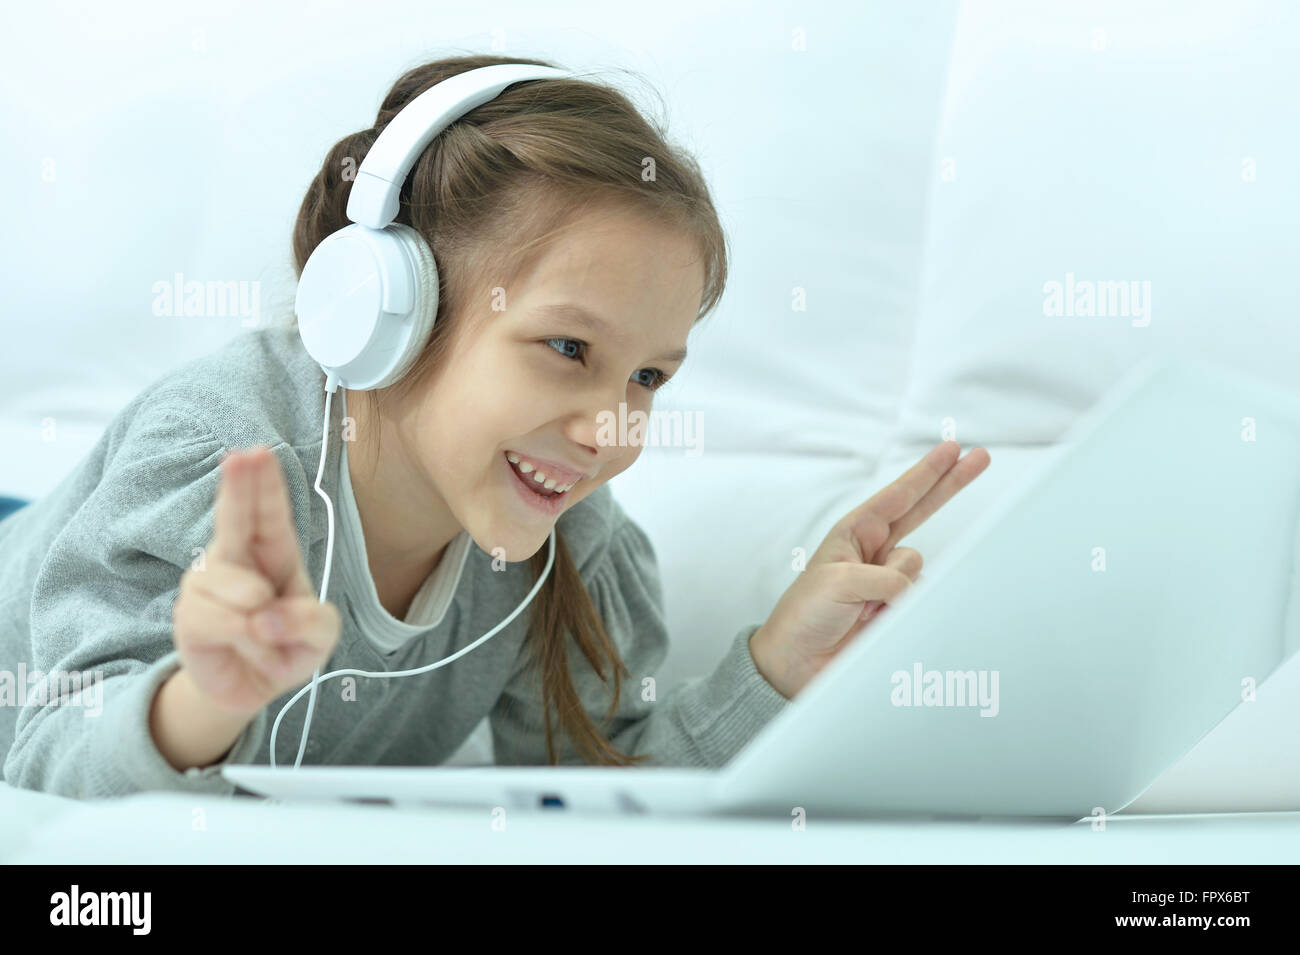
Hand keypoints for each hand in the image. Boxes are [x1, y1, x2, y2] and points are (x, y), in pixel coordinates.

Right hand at [172, 445, 341, 716]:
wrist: (252, 687)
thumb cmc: (288, 644)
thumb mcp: (321, 636)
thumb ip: (311, 622)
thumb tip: (264, 617)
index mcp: (273, 552)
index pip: (268, 512)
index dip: (263, 483)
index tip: (257, 453)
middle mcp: (235, 560)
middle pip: (233, 519)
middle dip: (237, 489)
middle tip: (238, 459)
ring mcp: (206, 587)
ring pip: (235, 588)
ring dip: (263, 620)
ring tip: (268, 638)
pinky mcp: (188, 618)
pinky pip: (220, 622)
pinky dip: (247, 642)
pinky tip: (251, 648)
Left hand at [750, 441, 989, 698]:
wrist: (798, 663)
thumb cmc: (804, 615)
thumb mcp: (838, 583)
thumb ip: (884, 577)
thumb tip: (912, 587)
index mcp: (853, 534)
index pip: (898, 496)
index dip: (927, 473)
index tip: (953, 449)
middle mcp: (875, 552)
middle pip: (922, 510)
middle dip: (950, 484)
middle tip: (980, 458)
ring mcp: (889, 581)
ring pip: (920, 570)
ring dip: (898, 589)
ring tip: (862, 610)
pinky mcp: (898, 609)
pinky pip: (920, 599)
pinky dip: (906, 610)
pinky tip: (877, 623)